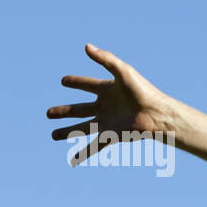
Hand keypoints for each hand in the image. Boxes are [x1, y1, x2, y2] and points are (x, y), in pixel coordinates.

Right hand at [46, 44, 174, 165]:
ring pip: (82, 128)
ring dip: (67, 132)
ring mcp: (107, 122)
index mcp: (107, 90)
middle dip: (64, 111)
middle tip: (48, 113)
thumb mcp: (123, 71)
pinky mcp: (112, 135)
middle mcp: (105, 107)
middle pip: (79, 109)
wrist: (157, 114)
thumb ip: (105, 59)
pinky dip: (83, 153)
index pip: (86, 84)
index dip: (75, 82)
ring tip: (53, 135)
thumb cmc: (143, 91)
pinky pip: (94, 146)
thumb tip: (86, 46)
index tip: (64, 81)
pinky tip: (73, 161)